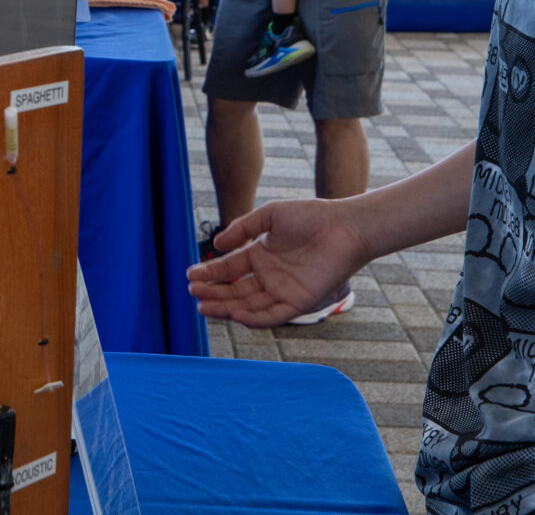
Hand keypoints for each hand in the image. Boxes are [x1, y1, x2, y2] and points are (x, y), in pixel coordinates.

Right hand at [185, 199, 372, 327]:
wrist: (344, 227)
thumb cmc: (310, 216)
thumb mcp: (270, 215)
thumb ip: (242, 229)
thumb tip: (216, 245)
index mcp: (260, 255)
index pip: (229, 268)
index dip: (210, 272)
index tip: (190, 275)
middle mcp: (269, 276)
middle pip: (235, 290)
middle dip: (213, 293)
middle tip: (193, 293)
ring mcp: (283, 290)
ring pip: (249, 305)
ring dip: (226, 308)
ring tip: (203, 306)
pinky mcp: (299, 302)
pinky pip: (272, 314)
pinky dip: (253, 318)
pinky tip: (235, 314)